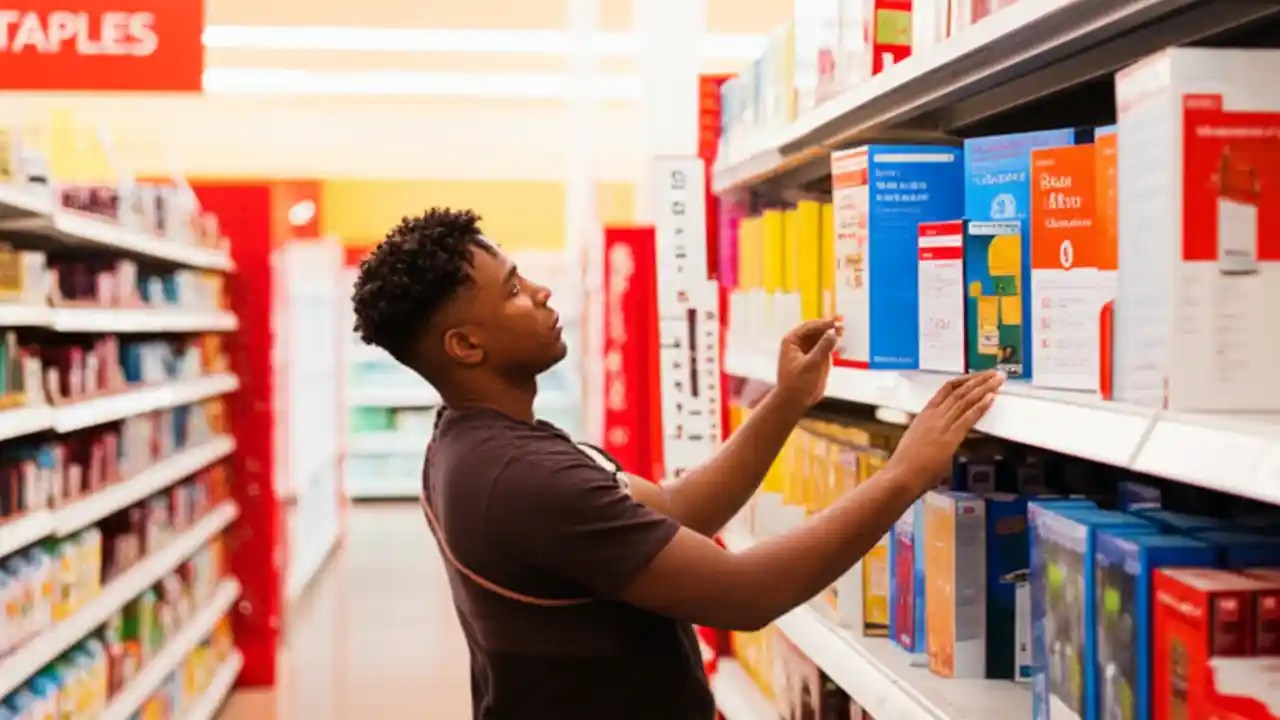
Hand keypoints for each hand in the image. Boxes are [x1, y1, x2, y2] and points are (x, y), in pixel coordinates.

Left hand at [775, 318, 841, 410]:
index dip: (823, 323)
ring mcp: (808, 349)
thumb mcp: (811, 364)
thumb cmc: (797, 383)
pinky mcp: (816, 357)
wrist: (795, 401)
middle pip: (816, 329)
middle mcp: (799, 342)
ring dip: (832, 333)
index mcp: (792, 340)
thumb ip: (822, 347)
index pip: (809, 327)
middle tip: (842, 323)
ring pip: (822, 337)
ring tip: (843, 330)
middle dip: (829, 326)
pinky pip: (826, 346)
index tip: (836, 322)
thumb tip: (833, 332)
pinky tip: (842, 341)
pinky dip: (834, 343)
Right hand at [887, 371, 1004, 489]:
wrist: (901, 475)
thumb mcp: (916, 442)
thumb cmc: (906, 465)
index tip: (976, 375)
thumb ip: (931, 434)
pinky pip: (969, 417)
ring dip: (984, 388)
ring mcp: (941, 425)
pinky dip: (981, 406)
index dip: (963, 380)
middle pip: (959, 391)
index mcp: (924, 414)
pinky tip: (992, 398)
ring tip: (997, 380)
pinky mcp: (950, 437)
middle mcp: (933, 415)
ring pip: (965, 400)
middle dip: (978, 380)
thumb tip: (943, 438)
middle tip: (993, 373)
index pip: (946, 389)